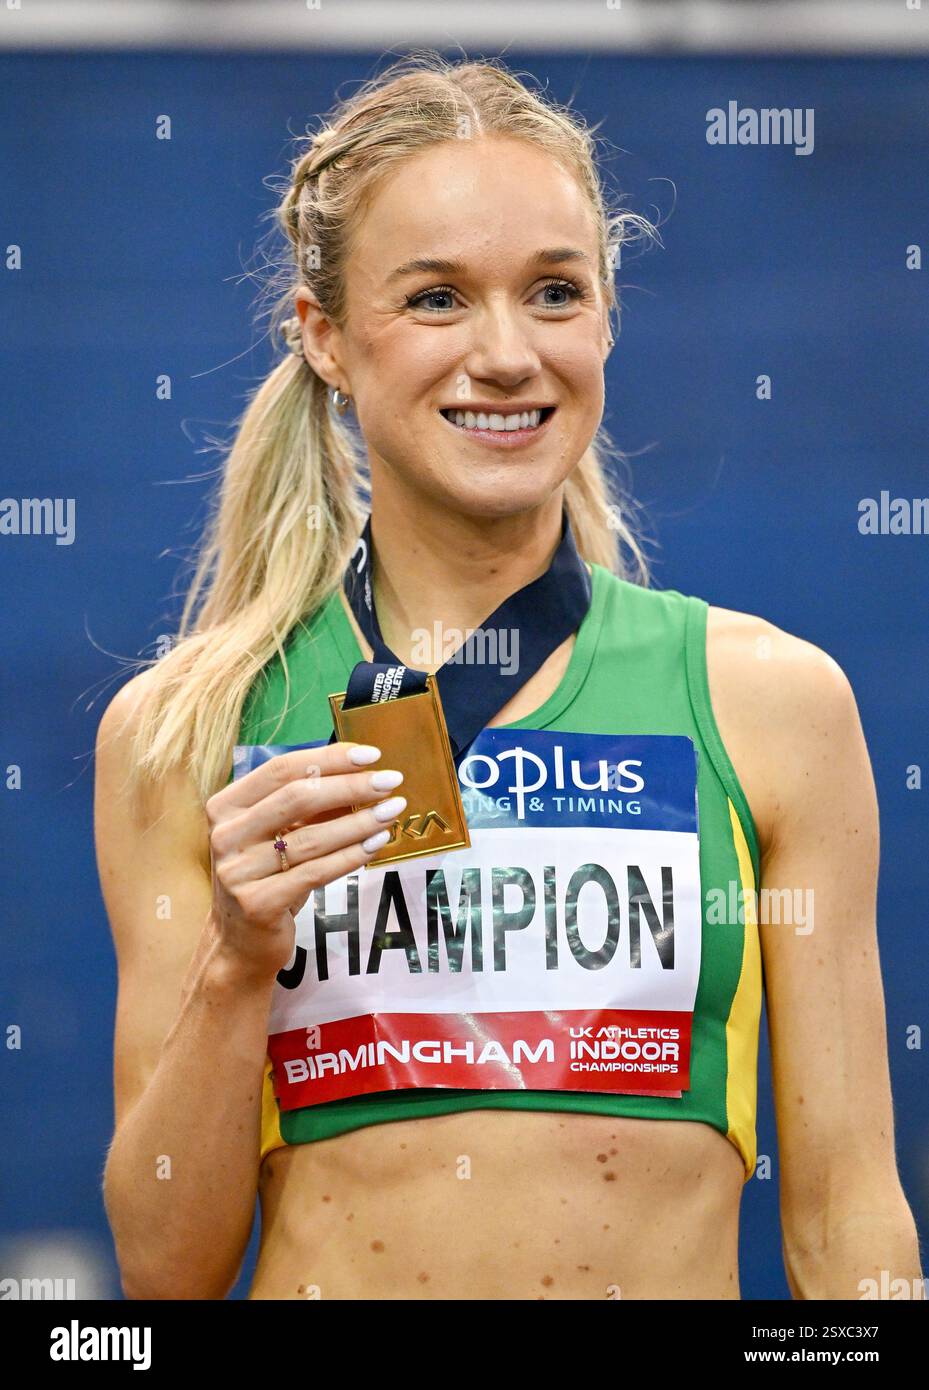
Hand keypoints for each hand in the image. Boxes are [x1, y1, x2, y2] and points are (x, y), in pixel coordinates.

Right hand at [204, 743, 402, 981]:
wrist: (239, 943)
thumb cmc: (266, 877)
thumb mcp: (281, 834)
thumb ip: (310, 804)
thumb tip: (362, 773)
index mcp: (226, 806)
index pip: (281, 769)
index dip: (328, 758)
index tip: (371, 754)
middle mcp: (225, 835)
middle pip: (295, 797)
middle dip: (350, 785)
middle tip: (391, 781)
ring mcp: (237, 871)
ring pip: (310, 838)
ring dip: (358, 821)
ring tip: (392, 811)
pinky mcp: (258, 904)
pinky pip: (315, 872)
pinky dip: (350, 856)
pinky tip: (376, 844)